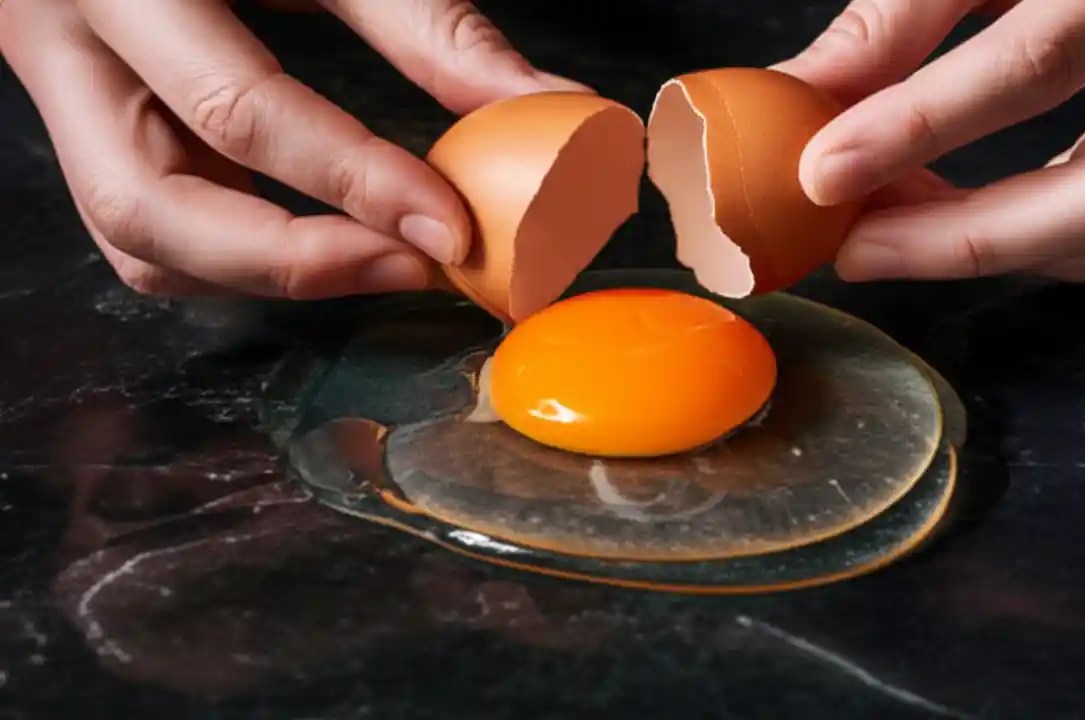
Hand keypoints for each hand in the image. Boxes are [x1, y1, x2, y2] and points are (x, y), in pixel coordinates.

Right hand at [0, 0, 587, 297]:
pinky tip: (325, 238)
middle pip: (147, 210)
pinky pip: (153, 223)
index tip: (451, 226)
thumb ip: (426, 24)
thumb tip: (542, 102)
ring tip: (379, 260)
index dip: (352, 181)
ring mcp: (63, 92)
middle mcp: (62, 45)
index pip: (235, 111)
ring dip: (262, 275)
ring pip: (138, 240)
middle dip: (293, 262)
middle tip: (413, 265)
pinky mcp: (93, 123)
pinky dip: (240, 252)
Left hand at [776, 0, 1084, 281]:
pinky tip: (942, 208)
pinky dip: (1022, 228)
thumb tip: (808, 96)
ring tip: (883, 227)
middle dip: (964, 241)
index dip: (921, 127)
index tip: (824, 171)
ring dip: (987, 245)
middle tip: (856, 251)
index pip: (1037, 63)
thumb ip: (903, 13)